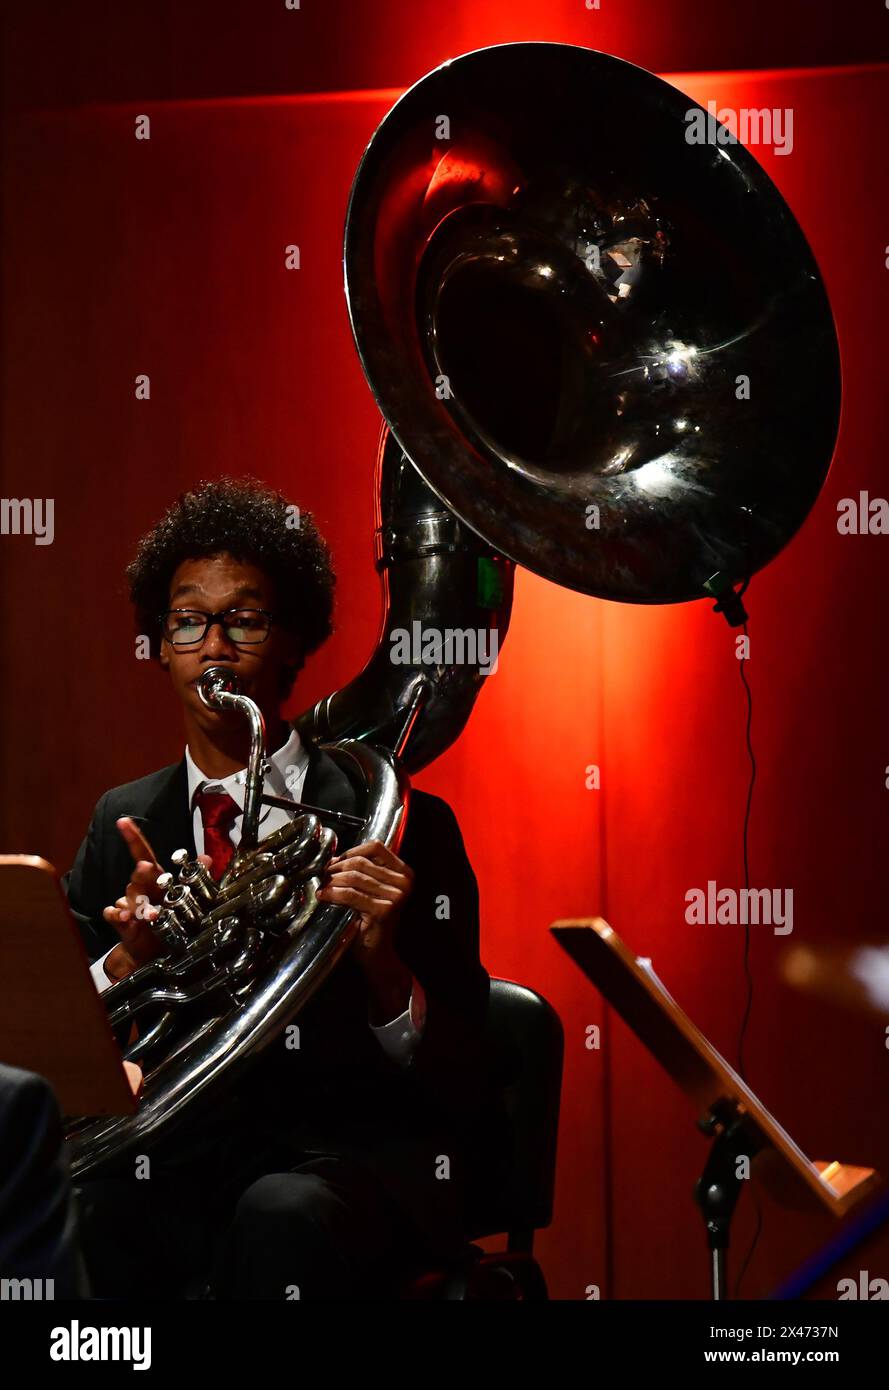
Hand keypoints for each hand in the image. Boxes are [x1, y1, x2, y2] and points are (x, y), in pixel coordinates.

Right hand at [101, 817, 209, 981]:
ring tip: (150, 911)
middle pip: (138, 876)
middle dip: (141, 873)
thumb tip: (208, 858)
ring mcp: (130, 905)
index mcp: (154, 880)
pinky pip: (114, 914)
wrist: (155, 952)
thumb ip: (196, 877)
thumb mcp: (186, 898)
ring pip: (128, 896)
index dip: (133, 837)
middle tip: (145, 869)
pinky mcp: (123, 922)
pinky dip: (118, 915)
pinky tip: (125, 917)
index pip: (142, 854)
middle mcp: (140, 890)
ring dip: (139, 903)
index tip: (123, 822)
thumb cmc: (169, 921)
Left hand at [316, 838, 413, 967]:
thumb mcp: (372, 890)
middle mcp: (404, 882)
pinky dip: (333, 894)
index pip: (376, 847)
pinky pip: (350, 895)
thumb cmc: (371, 922)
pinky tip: (323, 896)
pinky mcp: (383, 910)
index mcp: (404, 873)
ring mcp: (396, 896)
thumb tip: (333, 858)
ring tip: (322, 887)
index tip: (336, 862)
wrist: (379, 954)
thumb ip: (361, 872)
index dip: (352, 851)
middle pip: (361, 862)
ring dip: (332, 881)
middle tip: (323, 876)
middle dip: (337, 868)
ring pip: (354, 877)